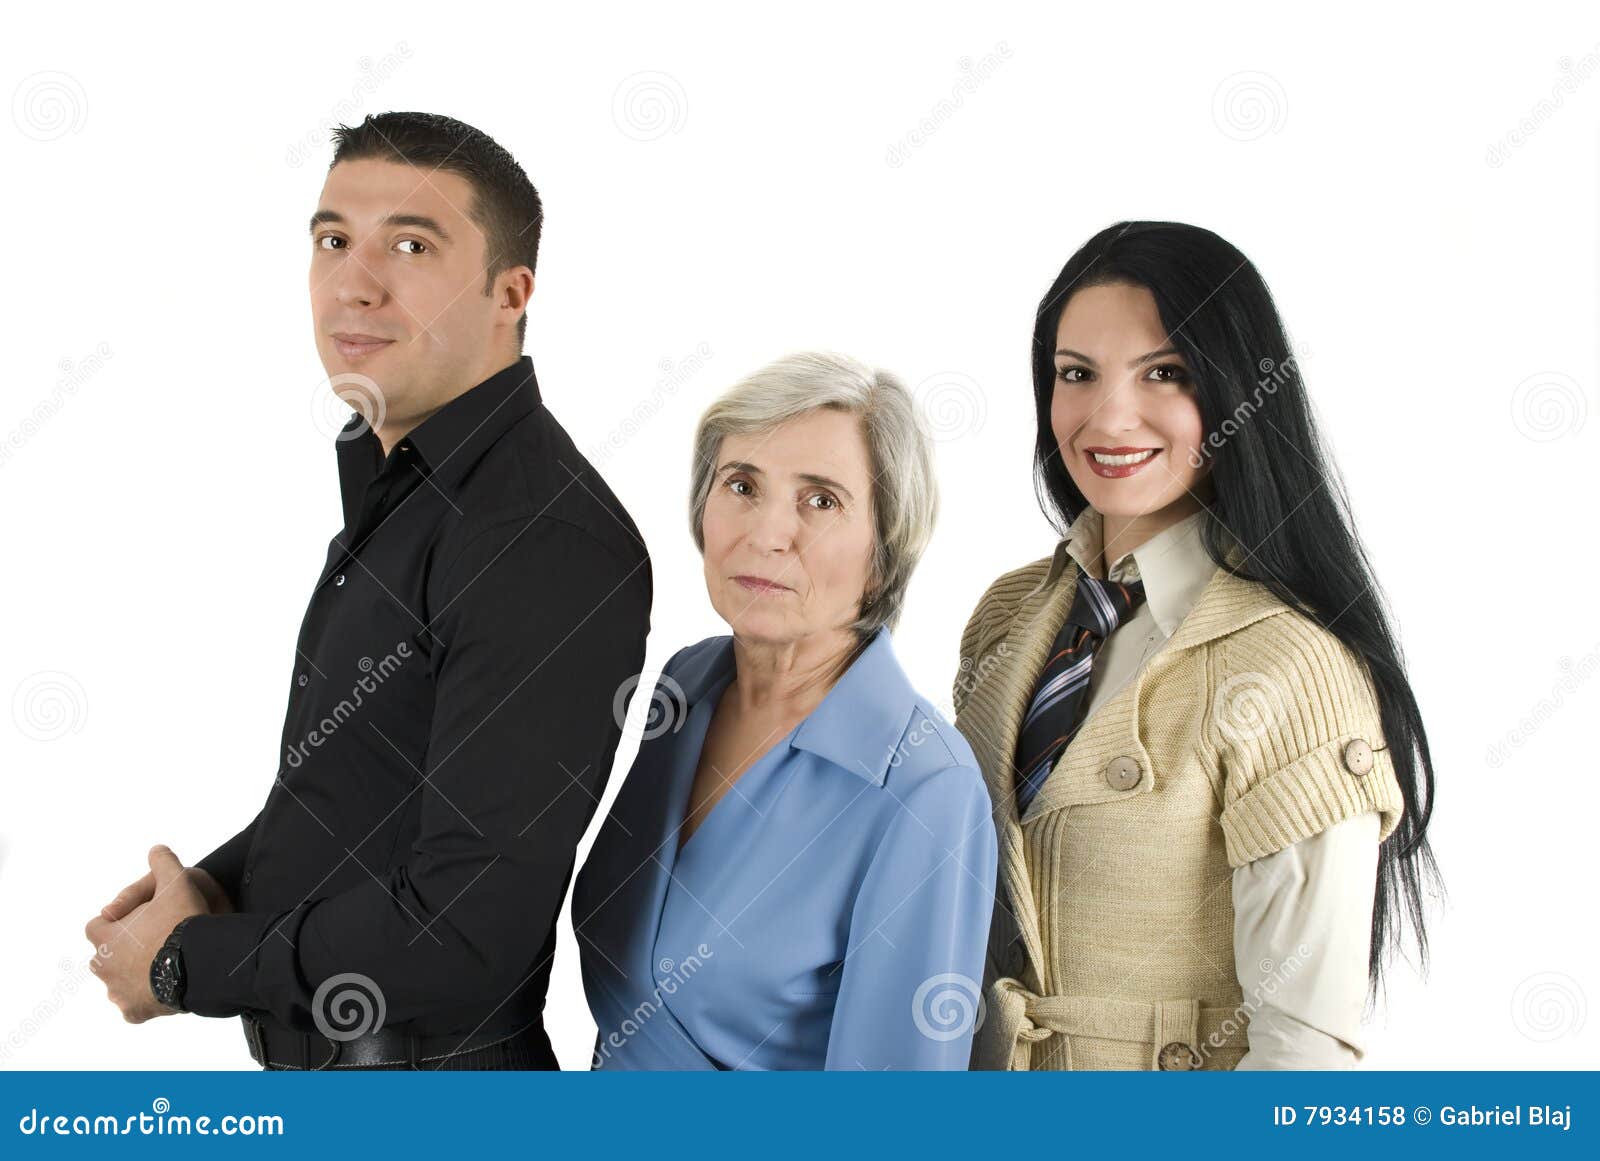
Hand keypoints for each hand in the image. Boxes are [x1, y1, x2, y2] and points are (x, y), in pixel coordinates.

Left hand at [85, 845, 208, 1022]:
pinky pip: (135, 1006)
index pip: (97, 925)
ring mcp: (118, 992)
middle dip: (122, 951)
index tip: (135, 920)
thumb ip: (164, 863)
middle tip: (152, 942)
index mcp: (105, 937)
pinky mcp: (135, 1012)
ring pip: (118, 983)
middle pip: (104, 957)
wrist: (198, 964)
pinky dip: (146, 1000)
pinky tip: (165, 989)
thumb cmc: (181, 923)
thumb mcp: (176, 881)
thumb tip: (157, 849)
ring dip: (133, 976)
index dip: (115, 920)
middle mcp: (104, 967)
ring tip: (161, 966)